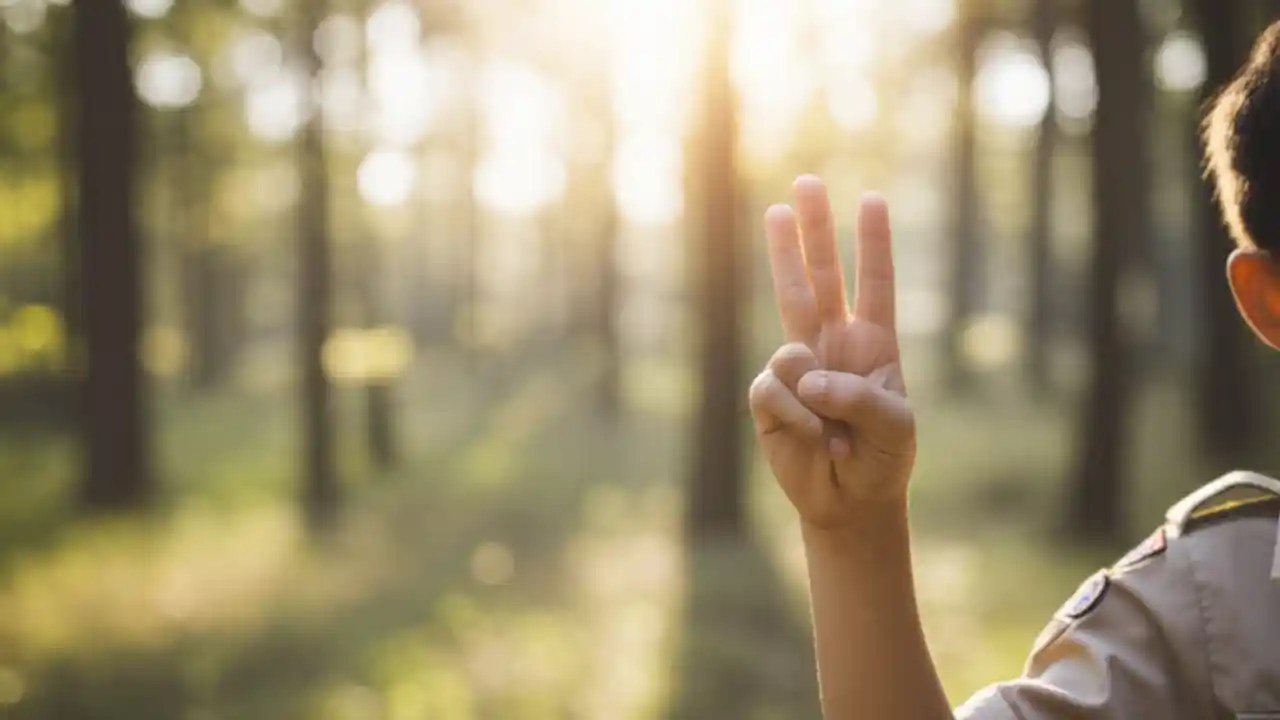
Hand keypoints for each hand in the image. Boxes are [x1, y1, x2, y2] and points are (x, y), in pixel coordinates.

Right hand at [749, 176, 915, 532]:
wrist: (848, 502)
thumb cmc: (881, 459)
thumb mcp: (895, 426)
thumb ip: (858, 394)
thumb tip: (803, 371)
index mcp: (872, 344)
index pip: (874, 283)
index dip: (873, 242)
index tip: (872, 198)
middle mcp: (832, 344)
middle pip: (819, 275)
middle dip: (811, 229)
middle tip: (803, 183)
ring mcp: (796, 366)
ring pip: (786, 317)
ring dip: (808, 373)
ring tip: (830, 430)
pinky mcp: (768, 395)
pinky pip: (775, 387)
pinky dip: (796, 416)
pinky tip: (810, 439)